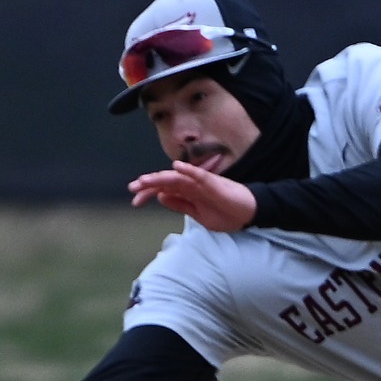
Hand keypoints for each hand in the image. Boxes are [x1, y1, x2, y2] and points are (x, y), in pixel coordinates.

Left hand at [129, 162, 257, 231]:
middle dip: (148, 184)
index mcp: (187, 192)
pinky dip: (188, 169)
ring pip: (177, 176)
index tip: (135, 202)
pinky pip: (199, 174)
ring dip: (161, 176)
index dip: (148, 194)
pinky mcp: (213, 183)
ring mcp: (201, 183)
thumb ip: (180, 204)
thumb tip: (161, 197)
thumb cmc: (225, 212)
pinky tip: (177, 166)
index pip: (164, 189)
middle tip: (132, 188)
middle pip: (166, 181)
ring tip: (145, 179)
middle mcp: (191, 184)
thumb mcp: (197, 214)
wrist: (248, 213)